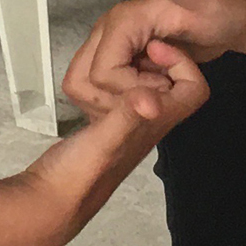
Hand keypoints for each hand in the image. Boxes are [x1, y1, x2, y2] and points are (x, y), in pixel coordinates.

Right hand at [21, 46, 208, 245]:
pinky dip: (117, 79)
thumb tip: (151, 98)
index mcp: (155, 122)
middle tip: (133, 41)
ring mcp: (129, 125)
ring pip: (149, 87)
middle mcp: (148, 123)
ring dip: (136, 66)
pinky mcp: (108, 126)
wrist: (50, 203)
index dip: (182, 63)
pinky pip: (125, 93)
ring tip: (114, 53)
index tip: (153, 46)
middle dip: (159, 58)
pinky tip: (96, 74)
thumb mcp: (103, 141)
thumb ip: (126, 117)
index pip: (194, 89)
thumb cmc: (78, 177)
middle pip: (174, 84)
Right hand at [61, 0, 245, 114]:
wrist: (229, 14)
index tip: (166, 82)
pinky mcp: (119, 64)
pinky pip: (107, 96)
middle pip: (88, 86)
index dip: (134, 88)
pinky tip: (157, 93)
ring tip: (162, 89)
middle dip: (127, 98)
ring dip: (128, 103)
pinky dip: (130, 104)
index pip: (102, 74)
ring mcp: (111, 50)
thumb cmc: (221, 8)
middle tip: (165, 87)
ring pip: (93, 94)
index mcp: (120, 20)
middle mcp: (107, 34)